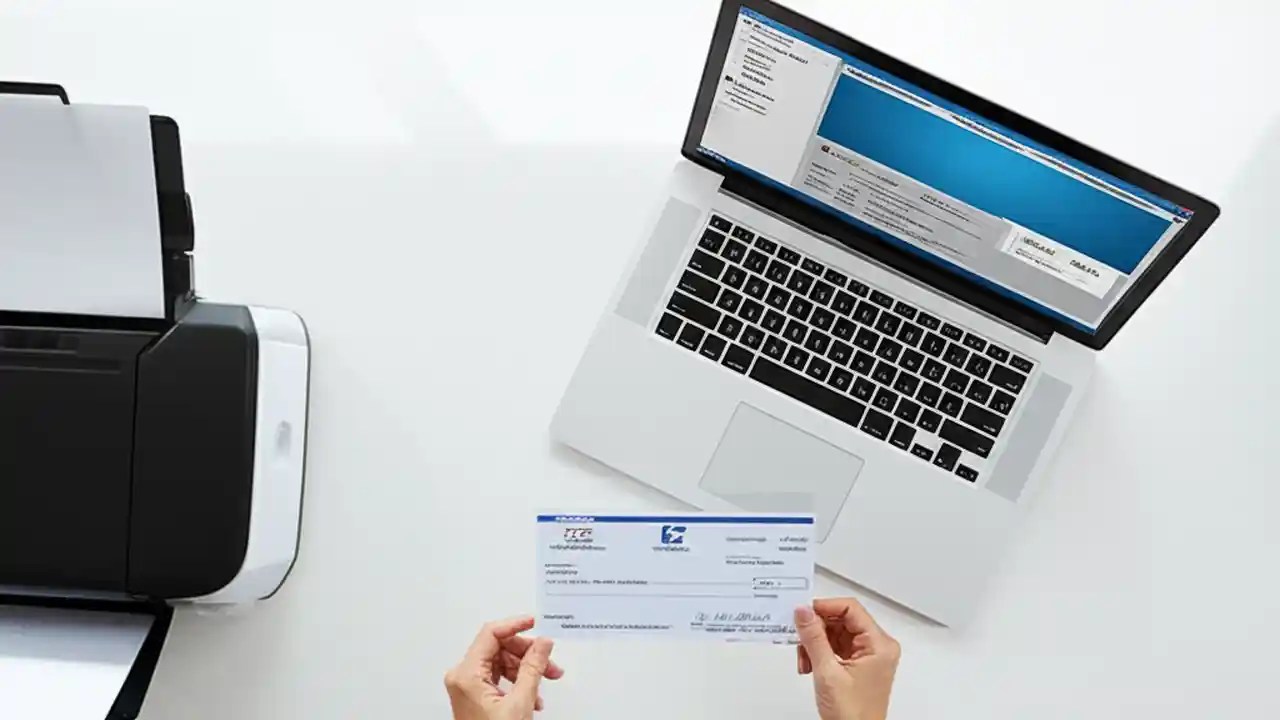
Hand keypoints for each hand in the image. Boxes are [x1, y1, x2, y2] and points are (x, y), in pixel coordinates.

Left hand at [444, 615, 563, 719]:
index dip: (514, 624)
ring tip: (547, 679)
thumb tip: (542, 644)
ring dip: (526, 669)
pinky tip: (533, 695)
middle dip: (527, 653)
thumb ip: (533, 668)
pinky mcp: (475, 696)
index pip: (490, 634)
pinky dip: (518, 681)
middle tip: (548, 660)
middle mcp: (463, 677)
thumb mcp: (520, 703)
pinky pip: (499, 677)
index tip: (534, 622)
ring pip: (501, 662)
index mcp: (466, 674)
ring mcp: (468, 687)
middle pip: (498, 648)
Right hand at [794, 598, 900, 719]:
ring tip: (804, 658)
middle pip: (841, 620)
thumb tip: (803, 612)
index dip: (825, 607)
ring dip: (815, 643)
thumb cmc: (853, 715)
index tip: (804, 612)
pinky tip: (809, 663)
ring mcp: (867, 656)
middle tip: (799, 637)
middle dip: (817, 629)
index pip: (851, 609)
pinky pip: (834, 646)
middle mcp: (877, 647)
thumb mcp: (827, 672)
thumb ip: (814, 638)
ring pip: (835, 633)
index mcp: (879, 645)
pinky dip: (819, 652)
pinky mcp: (857, 665)